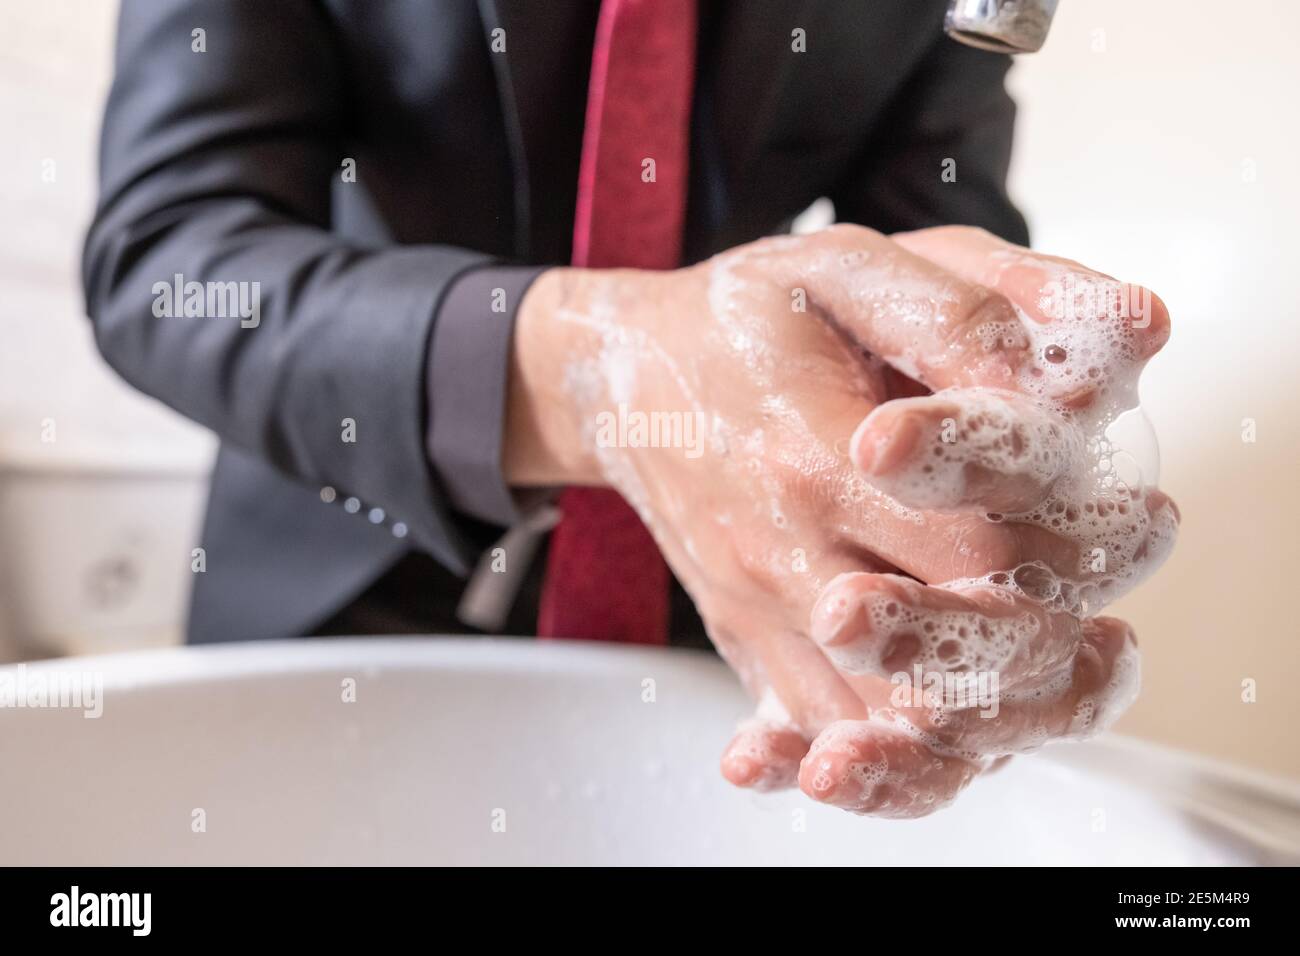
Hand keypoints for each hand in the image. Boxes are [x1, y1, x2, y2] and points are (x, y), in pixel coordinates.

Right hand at [506, 224, 1177, 816]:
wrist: (621, 377)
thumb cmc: (738, 320)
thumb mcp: (841, 265)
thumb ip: (959, 306)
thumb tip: (1096, 353)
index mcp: (810, 451)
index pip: (975, 546)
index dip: (1070, 543)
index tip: (1119, 513)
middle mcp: (779, 548)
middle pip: (940, 652)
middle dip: (1043, 635)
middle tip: (1096, 597)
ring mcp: (755, 606)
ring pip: (881, 715)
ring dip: (981, 715)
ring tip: (1054, 664)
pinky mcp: (743, 637)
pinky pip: (814, 726)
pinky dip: (886, 758)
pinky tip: (940, 730)